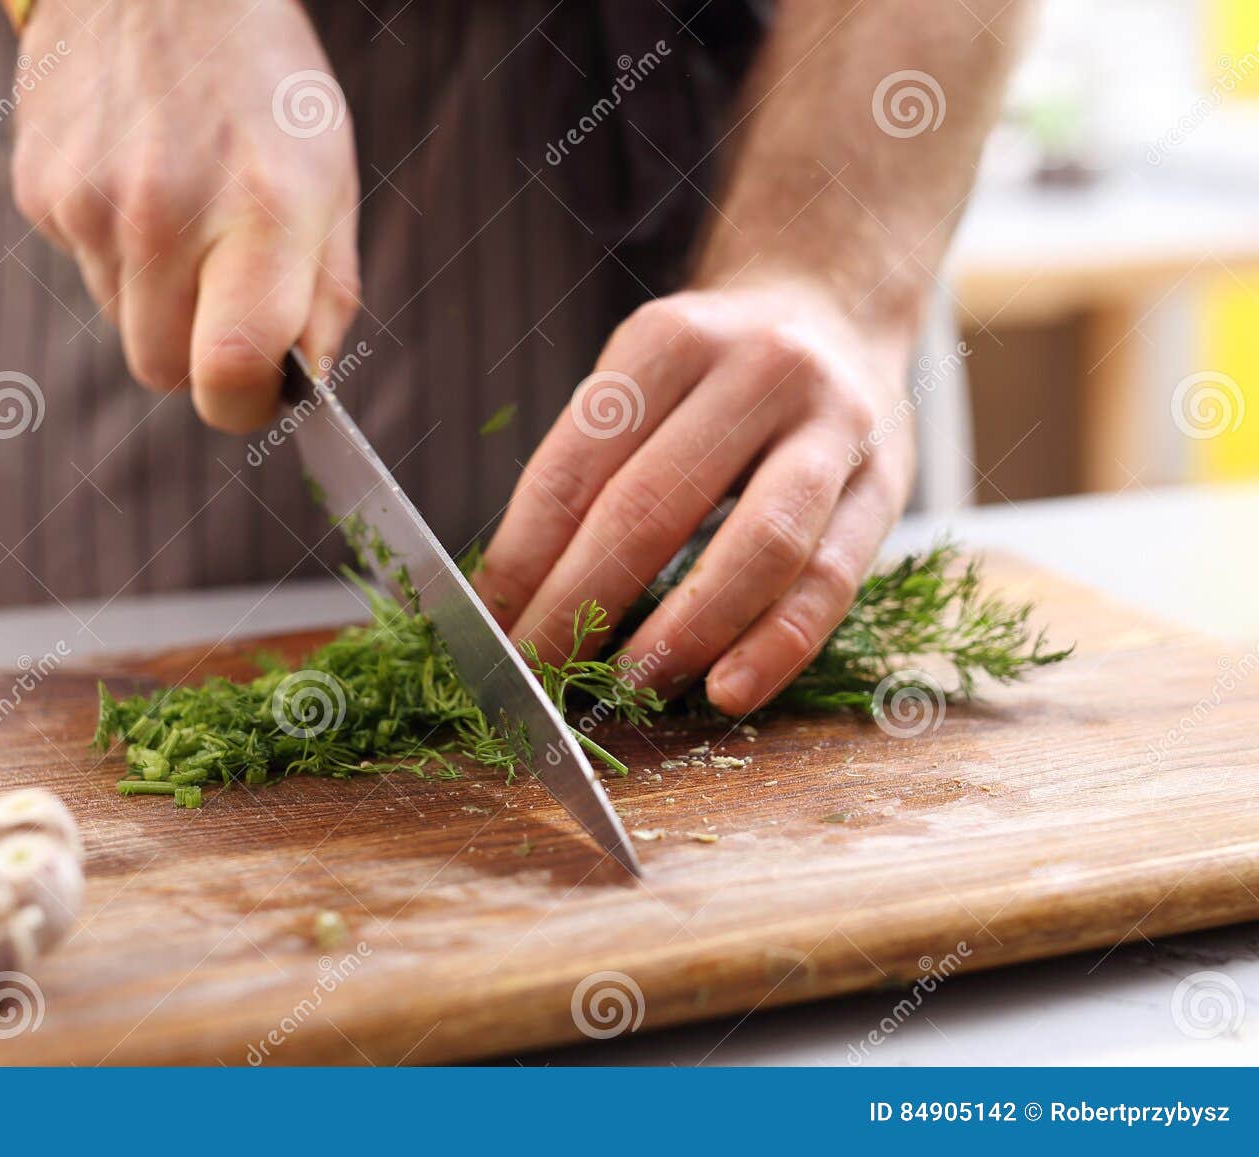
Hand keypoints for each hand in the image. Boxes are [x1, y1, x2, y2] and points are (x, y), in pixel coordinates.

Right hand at [9, 0, 359, 430]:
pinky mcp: (38, 190)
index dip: (244, 405)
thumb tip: (299, 388)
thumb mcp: (330, 180)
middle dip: (197, 351)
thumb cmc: (263, 88)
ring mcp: (89, 202)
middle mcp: (165, 213)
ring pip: (121, 321)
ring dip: (155, 292)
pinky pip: (82, 266)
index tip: (258, 390)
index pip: (229, 374)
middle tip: (223, 286)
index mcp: (261, 212)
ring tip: (181, 204)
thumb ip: (325, 296)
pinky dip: (112, 245)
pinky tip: (135, 175)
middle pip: (162, 370)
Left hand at [471, 280, 918, 713]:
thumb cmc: (710, 372)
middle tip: (536, 675)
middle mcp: (758, 370)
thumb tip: (514, 595)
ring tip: (626, 690)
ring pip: (756, 548)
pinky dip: (775, 646)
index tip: (489, 628)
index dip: (524, 559)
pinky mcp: (886, 485)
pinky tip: (727, 691)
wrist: (836, 307)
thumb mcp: (641, 380)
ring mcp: (833, 425)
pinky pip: (829, 581)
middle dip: (580, 607)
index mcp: (670, 340)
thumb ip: (589, 470)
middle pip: (651, 509)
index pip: (576, 468)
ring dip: (681, 635)